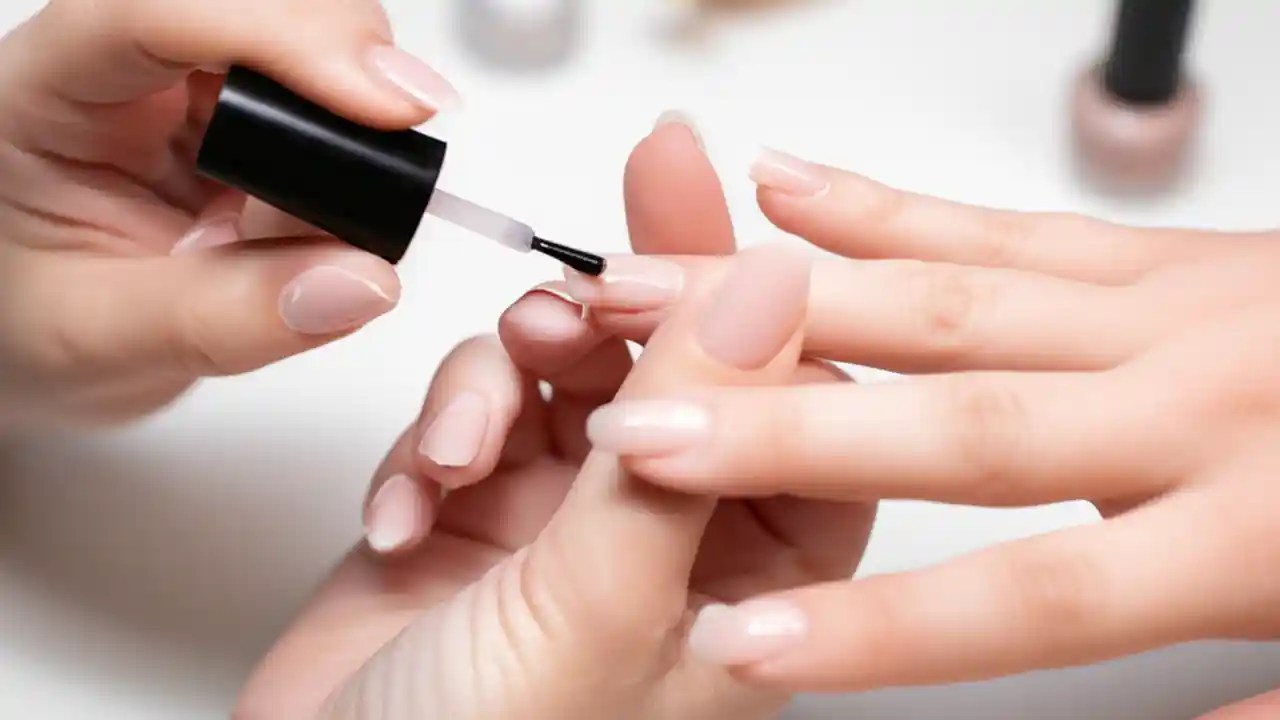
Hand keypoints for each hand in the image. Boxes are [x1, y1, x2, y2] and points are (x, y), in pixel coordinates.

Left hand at [0, 0, 457, 427]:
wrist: (32, 339)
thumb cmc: (31, 324)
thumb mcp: (106, 342)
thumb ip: (226, 315)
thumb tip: (364, 278)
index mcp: (47, 91)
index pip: (158, 12)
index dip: (284, 37)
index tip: (388, 106)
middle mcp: (120, 62)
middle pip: (258, 0)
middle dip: (346, 64)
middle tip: (393, 157)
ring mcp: (186, 76)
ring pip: (308, 27)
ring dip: (357, 112)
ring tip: (322, 221)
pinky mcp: (240, 102)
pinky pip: (329, 87)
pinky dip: (364, 145)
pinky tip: (328, 210)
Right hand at [233, 124, 873, 719]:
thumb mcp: (600, 598)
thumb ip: (685, 435)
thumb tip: (773, 287)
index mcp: (756, 583)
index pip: (796, 410)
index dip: (747, 324)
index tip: (691, 260)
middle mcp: (672, 539)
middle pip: (678, 366)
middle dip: (620, 310)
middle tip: (583, 274)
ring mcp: (571, 520)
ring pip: (564, 370)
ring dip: (501, 383)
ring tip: (461, 444)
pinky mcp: (477, 510)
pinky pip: (471, 410)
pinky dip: (429, 439)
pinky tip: (405, 515)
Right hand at [567, 142, 1279, 714]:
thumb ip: (1259, 714)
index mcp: (1254, 526)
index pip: (1029, 594)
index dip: (878, 628)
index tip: (747, 645)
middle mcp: (1191, 399)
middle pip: (957, 425)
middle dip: (783, 431)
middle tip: (648, 436)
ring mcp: (1166, 307)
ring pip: (948, 298)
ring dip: (793, 299)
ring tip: (664, 290)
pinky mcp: (1157, 253)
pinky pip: (1000, 224)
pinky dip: (884, 205)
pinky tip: (795, 189)